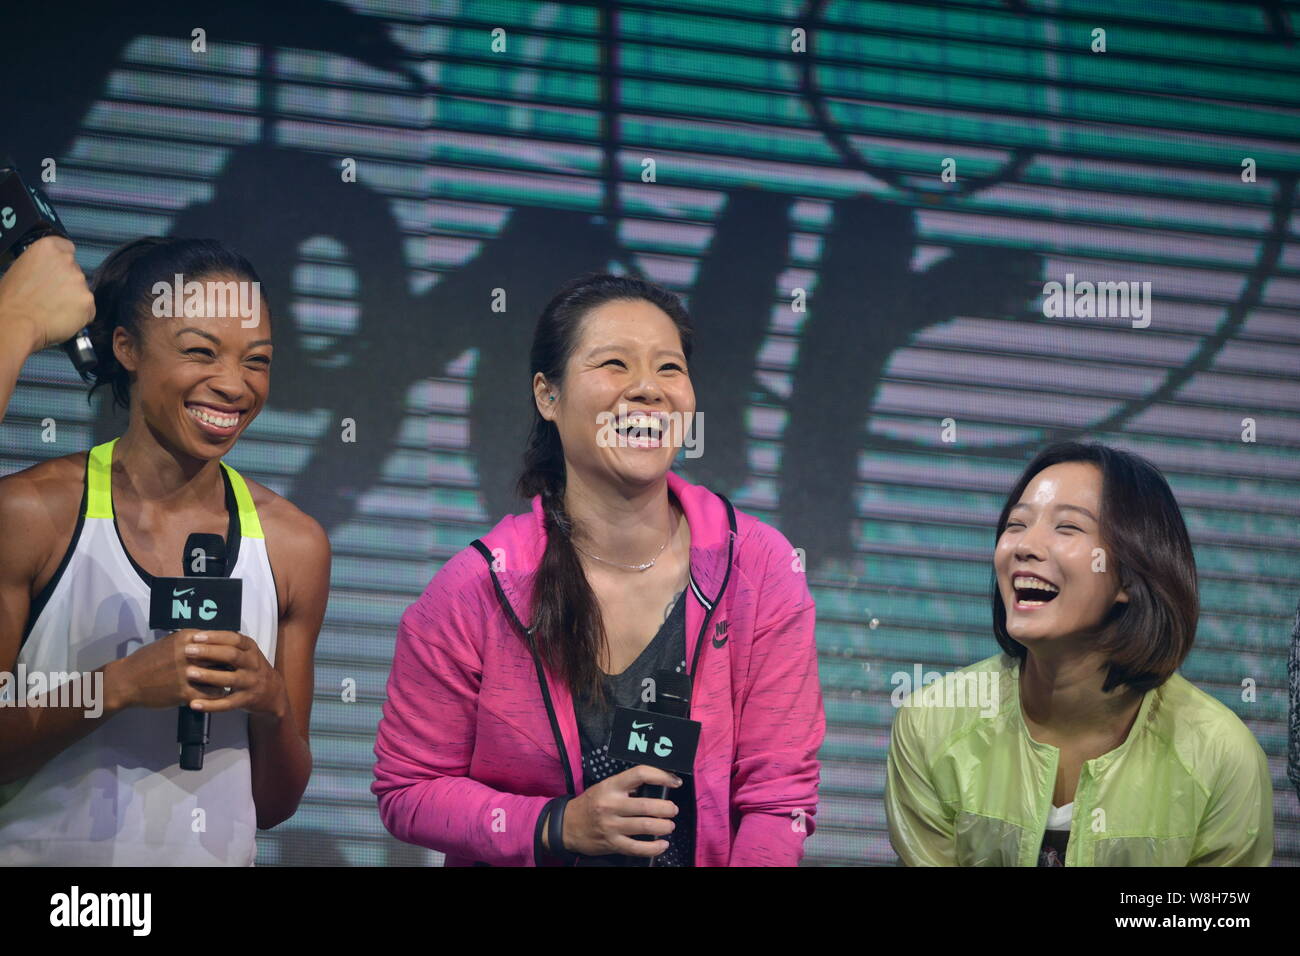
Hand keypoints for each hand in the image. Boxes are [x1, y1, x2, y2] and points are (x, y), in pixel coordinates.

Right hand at [0, 236, 94, 353]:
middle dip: (67, 282)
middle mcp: (67, 260)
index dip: (63, 262)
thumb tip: (49, 271)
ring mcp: (80, 281)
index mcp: (49, 248)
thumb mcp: (21, 268)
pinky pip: (88, 309)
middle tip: (52, 296)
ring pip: (82, 290)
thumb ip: (42, 264)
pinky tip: (62, 318)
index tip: (58, 272)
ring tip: (54, 309)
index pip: (67, 248)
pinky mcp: (88, 301)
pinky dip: (80, 315)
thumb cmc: (12, 298)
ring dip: (74, 299)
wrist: (16, 322)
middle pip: (76, 270)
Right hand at [104, 628, 232, 710]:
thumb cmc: (148, 660)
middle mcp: (188, 653)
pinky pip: (209, 694)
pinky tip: (221, 695)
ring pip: (219, 676)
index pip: (219, 639)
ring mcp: (185, 673)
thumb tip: (213, 640)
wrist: (126, 680)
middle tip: (242, 668)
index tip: (239, 651)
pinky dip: (218, 695)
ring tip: (234, 682)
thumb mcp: (170, 643)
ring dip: (228, 680)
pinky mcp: (182, 692)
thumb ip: (191, 641)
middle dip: (233, 663)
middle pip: (222, 656)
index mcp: (186, 638)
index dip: (231, 646)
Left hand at [180, 630, 285, 718]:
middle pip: (232, 655)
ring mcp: (250, 683)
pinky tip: (194, 704)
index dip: (215, 637)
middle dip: (209, 652)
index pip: (235, 639)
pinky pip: (227, 704)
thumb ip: (227, 646)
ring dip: (208, 675)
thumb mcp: (246, 652)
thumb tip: (196, 638)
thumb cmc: (250, 669)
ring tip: (189, 672)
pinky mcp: (246, 700)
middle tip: (188, 651)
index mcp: (250, 649)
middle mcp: (253, 664)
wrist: (272, 691)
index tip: (196, 637)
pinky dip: (210, 705)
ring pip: (230, 679)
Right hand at [560, 764, 681, 857]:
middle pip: (647, 805)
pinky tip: (662, 845)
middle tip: (673, 810)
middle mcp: (611, 805)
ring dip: (664, 826)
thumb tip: (655, 785)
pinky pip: (638, 848)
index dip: (661, 776)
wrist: (566, 826)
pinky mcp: (612, 843)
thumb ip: (626, 786)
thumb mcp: (605, 787)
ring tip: (669, 825)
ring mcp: (612, 826)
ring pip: (646, 826)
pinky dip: (654, 848)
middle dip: (667, 809)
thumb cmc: (590, 804)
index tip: (675, 782)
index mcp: (611, 786)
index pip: (640, 774)